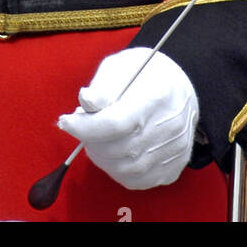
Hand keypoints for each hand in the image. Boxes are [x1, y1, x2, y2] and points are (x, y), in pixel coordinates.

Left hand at [57, 48, 197, 189]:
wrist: (181, 89)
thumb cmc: (145, 74)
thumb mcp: (122, 66)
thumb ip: (103, 86)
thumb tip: (85, 101)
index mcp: (157, 95)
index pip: (116, 123)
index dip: (85, 127)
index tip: (65, 122)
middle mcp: (171, 127)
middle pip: (120, 149)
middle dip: (91, 141)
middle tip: (81, 126)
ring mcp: (175, 151)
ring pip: (126, 169)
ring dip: (101, 157)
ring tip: (95, 137)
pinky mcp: (173, 167)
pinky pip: (137, 180)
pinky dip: (116, 169)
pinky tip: (111, 151)